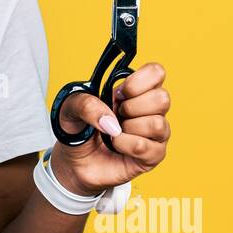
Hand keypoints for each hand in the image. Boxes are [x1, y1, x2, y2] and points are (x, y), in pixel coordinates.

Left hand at [50, 61, 170, 195]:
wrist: (73, 160)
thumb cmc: (78, 129)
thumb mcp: (70, 107)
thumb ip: (85, 104)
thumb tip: (111, 121)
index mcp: (135, 90)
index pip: (157, 72)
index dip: (139, 81)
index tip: (119, 94)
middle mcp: (150, 110)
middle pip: (162, 98)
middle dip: (132, 107)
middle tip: (116, 114)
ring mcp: (154, 134)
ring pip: (158, 124)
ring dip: (129, 128)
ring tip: (115, 133)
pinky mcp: (152, 156)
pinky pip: (149, 148)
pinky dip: (127, 145)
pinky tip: (116, 145)